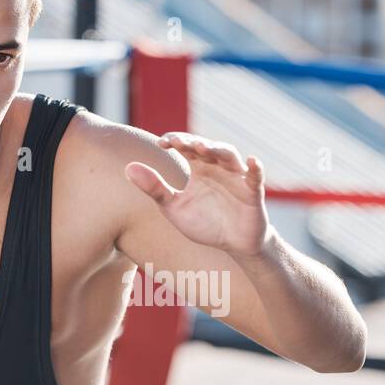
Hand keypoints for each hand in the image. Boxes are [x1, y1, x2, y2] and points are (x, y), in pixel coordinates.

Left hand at [124, 133, 269, 256]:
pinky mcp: (253, 193)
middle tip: (179, 142)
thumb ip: (154, 188)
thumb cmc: (204, 223)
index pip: (186, 147)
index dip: (175, 141)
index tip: (161, 143)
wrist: (232, 244)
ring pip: (229, 156)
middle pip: (207, 147)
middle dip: (193, 143)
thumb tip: (128, 167)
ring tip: (203, 148)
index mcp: (198, 169)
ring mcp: (236, 178)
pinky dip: (256, 169)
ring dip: (217, 150)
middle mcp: (218, 168)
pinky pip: (256, 178)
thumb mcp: (174, 207)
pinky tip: (253, 161)